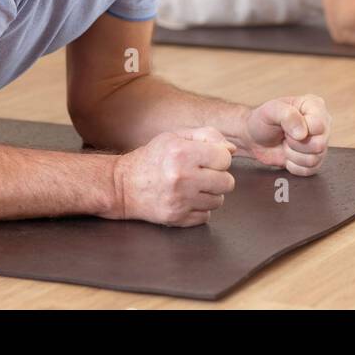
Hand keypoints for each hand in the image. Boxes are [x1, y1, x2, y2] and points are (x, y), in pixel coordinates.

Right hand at [110, 127, 235, 226]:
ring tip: (193, 187)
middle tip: (203, 174)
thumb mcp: (175, 137)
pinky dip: (200, 209)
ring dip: (210, 194)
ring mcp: (180, 201)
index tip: (208, 158)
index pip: (225, 159)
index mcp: (182, 153)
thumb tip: (231, 149)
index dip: (219, 158)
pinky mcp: (176, 218)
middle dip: (219, 177)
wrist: (123, 185)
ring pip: (218, 201)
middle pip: (227, 182)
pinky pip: (206, 216)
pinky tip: (187, 199)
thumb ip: (206, 136)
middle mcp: (182, 178)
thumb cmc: (152, 157)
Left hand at [242, 94, 330, 176]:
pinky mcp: (315, 159)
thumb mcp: (270, 111)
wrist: (254, 139)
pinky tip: (288, 156)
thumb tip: (302, 134)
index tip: (286, 127)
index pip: (318, 125)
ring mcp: (320, 142)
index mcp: (314, 106)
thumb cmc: (262, 121)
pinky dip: (294, 166)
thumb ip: (287, 115)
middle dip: (295, 144)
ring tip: (285, 145)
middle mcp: (322, 124)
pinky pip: (310, 170)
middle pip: (319, 144)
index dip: (300, 130)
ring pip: (315, 159)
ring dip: (293, 156)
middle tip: (285, 136)